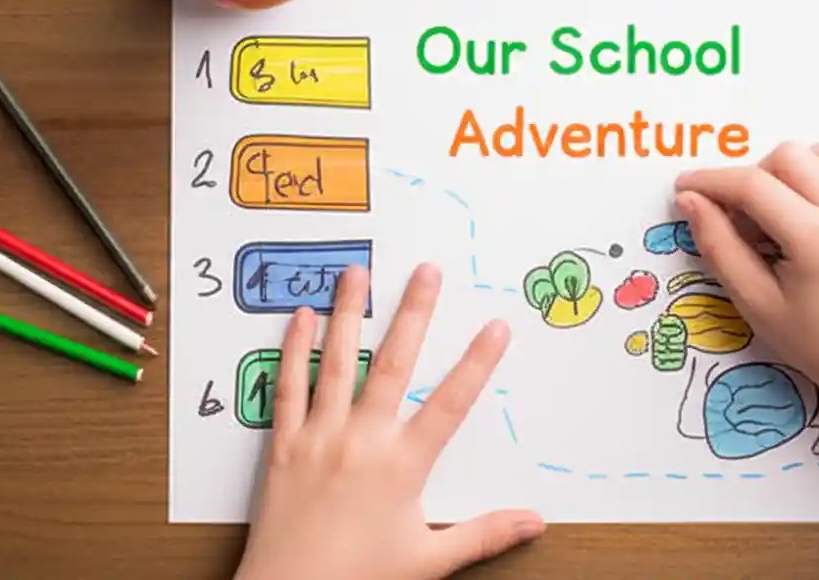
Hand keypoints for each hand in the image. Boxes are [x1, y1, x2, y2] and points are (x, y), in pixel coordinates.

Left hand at [235, 264, 545, 579]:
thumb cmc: (357, 578)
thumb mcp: (429, 560)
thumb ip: (483, 534)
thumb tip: (534, 522)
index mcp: (402, 465)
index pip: (450, 404)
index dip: (477, 363)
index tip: (496, 326)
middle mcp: (362, 440)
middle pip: (393, 363)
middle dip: (414, 313)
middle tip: (427, 271)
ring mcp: (320, 437)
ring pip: (337, 363)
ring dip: (348, 314)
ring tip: (356, 272)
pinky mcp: (284, 444)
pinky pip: (288, 387)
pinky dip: (293, 350)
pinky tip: (300, 318)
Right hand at [674, 139, 818, 409]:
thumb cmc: (817, 345)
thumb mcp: (756, 303)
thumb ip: (719, 246)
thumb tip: (689, 200)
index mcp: (816, 239)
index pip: (753, 186)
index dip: (710, 181)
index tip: (683, 188)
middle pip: (786, 156)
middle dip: (750, 179)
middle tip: (740, 222)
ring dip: (788, 168)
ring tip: (777, 211)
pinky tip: (805, 208)